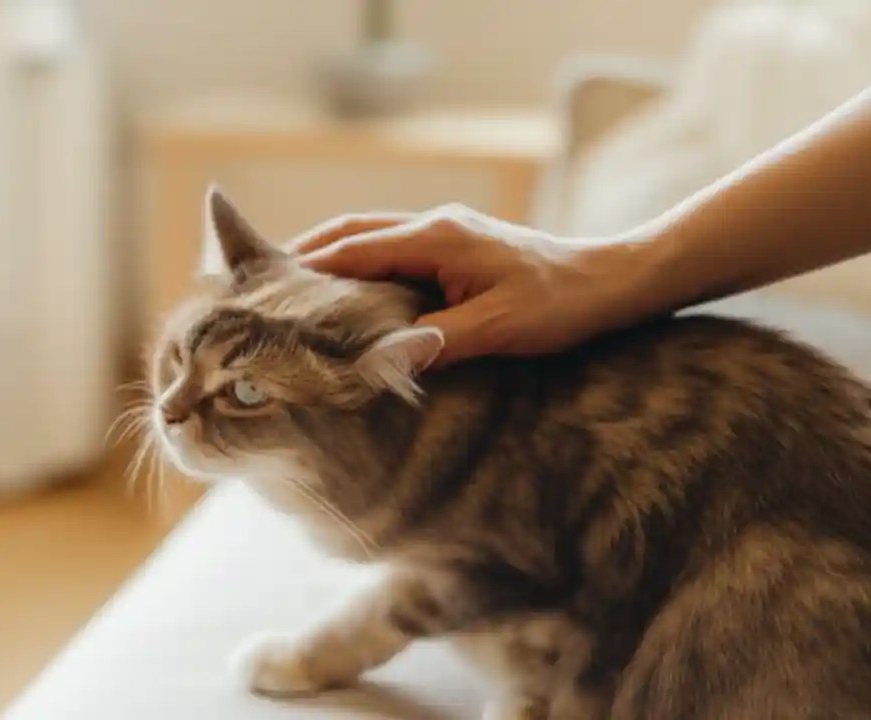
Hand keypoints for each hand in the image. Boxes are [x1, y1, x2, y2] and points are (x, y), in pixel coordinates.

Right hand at [294, 204, 655, 365]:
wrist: (608, 282)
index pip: (354, 248)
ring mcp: (444, 232)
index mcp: (437, 237)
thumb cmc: (559, 304)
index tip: (267, 288)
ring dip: (329, 255)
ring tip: (290, 286)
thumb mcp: (498, 328)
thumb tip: (379, 360)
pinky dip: (358, 264)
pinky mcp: (454, 245)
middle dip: (304, 253)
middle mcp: (434, 225)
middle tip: (262, 282)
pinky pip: (390, 249)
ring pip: (368, 236)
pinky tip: (346, 292)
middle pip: (351, 231)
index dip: (307, 268)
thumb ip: (436, 340)